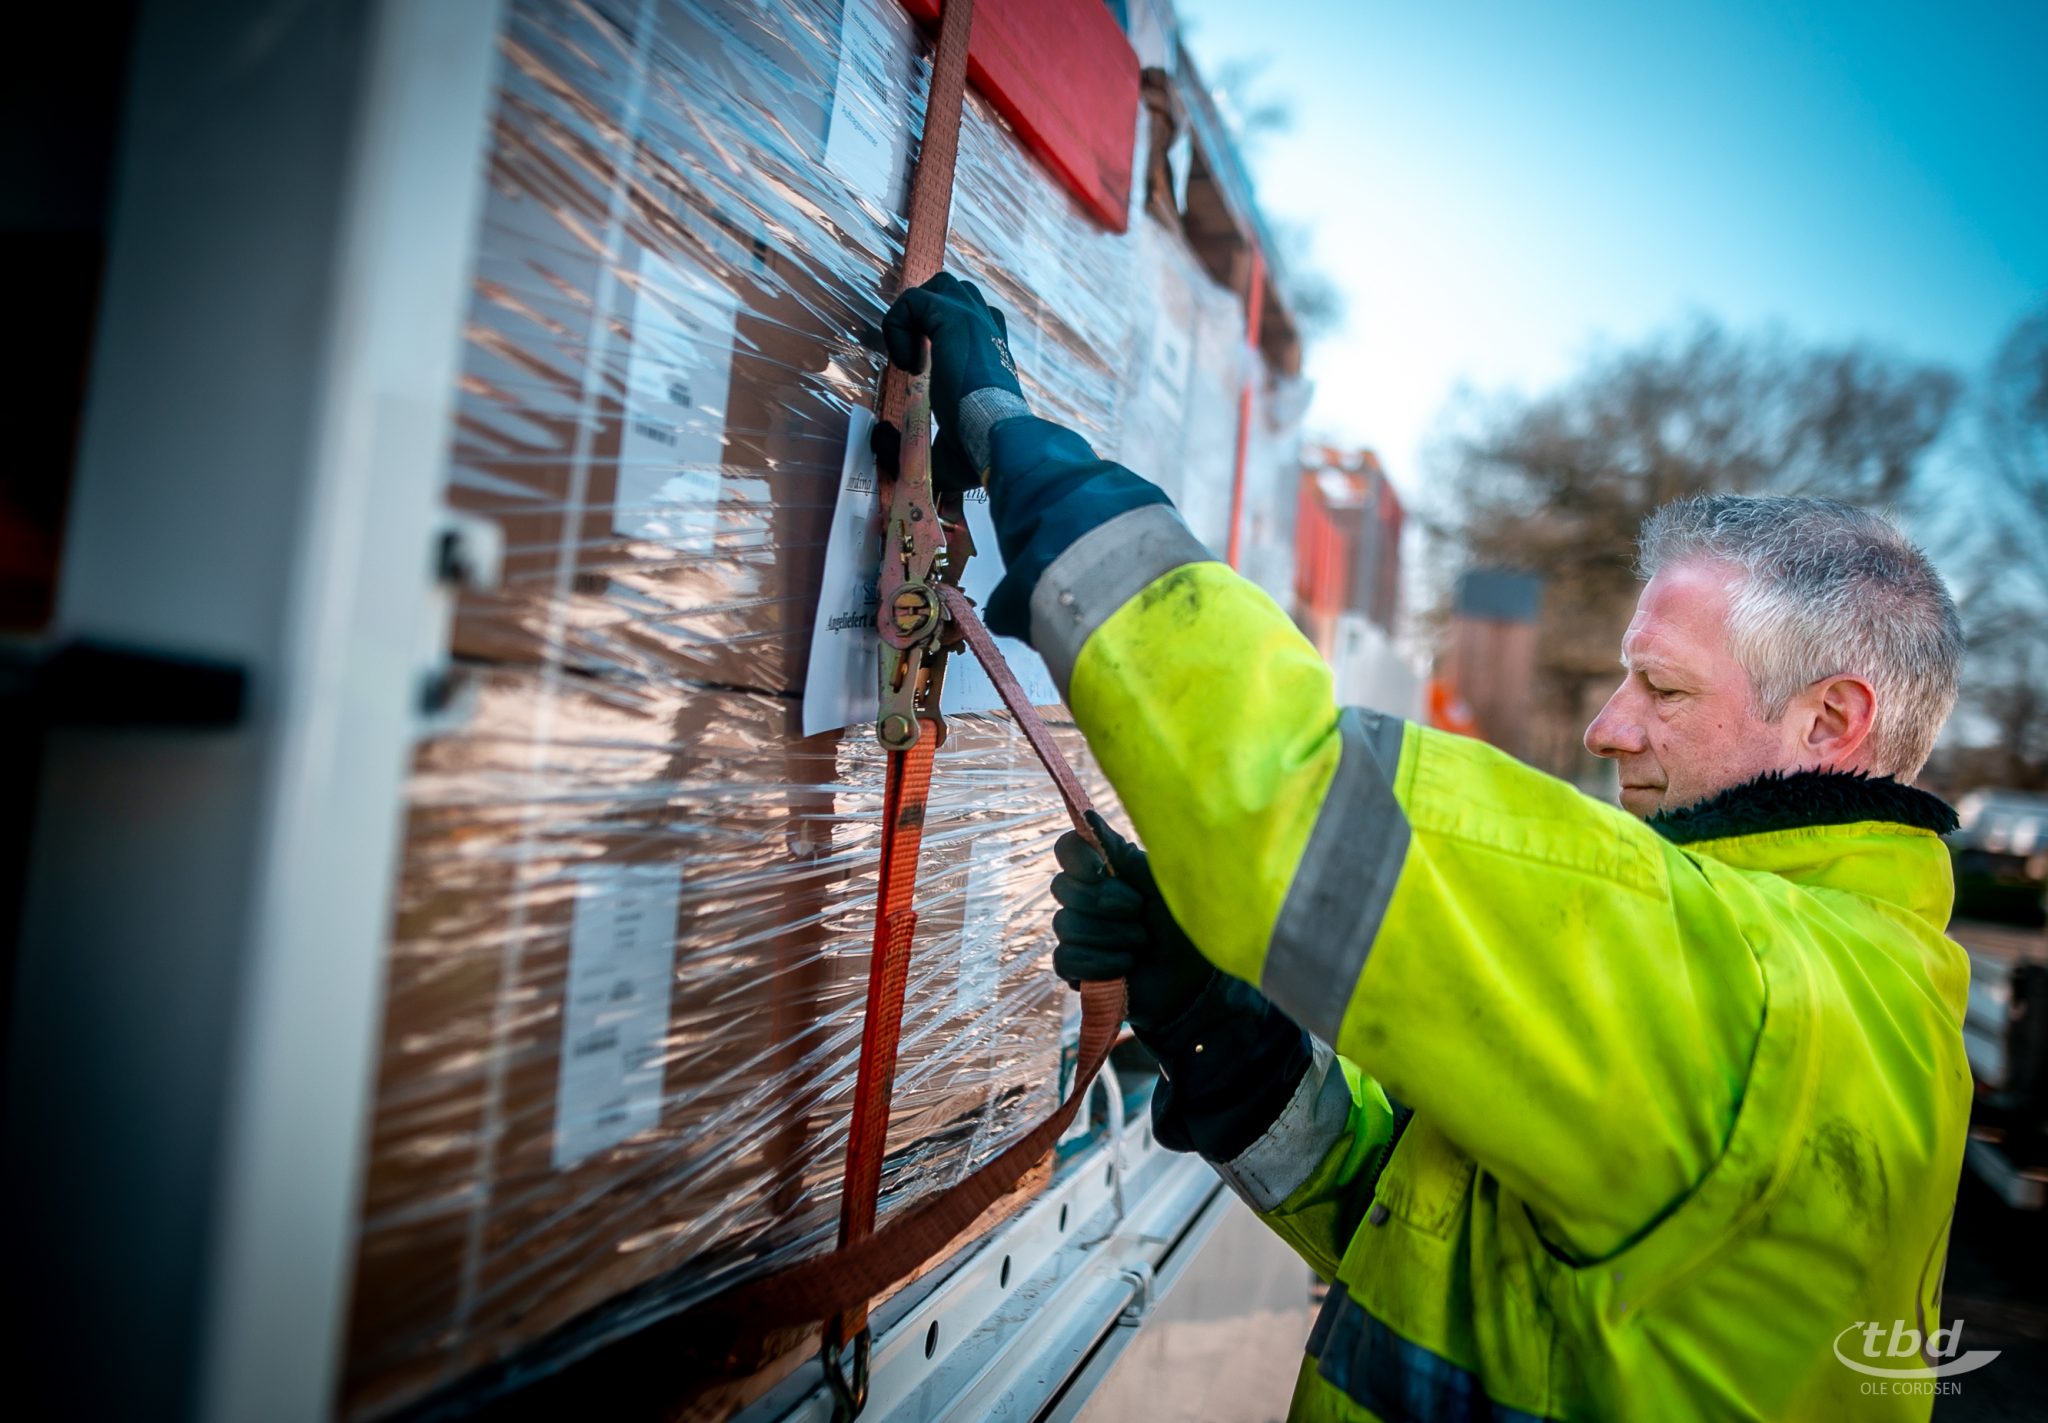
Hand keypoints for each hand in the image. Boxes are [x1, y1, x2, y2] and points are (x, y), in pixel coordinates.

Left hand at [880, 272, 1027, 490]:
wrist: (994, 436)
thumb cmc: (979, 448)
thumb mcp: (946, 449)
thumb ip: (910, 442)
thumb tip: (878, 438)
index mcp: (993, 352)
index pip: (971, 320)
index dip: (938, 339)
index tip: (923, 375)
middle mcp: (988, 328)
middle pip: (954, 291)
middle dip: (926, 316)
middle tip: (916, 360)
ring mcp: (973, 317)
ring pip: (938, 286)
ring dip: (914, 316)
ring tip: (912, 357)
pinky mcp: (954, 316)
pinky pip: (912, 300)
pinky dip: (898, 326)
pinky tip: (907, 363)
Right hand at [1050, 811, 1216, 1033]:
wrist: (1196, 980)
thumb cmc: (1185, 925)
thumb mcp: (1161, 885)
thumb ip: (1125, 855)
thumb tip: (1088, 817)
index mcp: (1106, 870)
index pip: (1067, 849)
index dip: (1077, 858)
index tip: (1102, 870)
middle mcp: (1085, 898)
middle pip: (1062, 887)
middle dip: (1104, 902)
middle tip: (1140, 912)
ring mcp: (1078, 934)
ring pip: (1065, 926)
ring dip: (1110, 936)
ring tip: (1142, 944)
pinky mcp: (1077, 969)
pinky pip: (1065, 959)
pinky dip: (1099, 964)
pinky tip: (1126, 967)